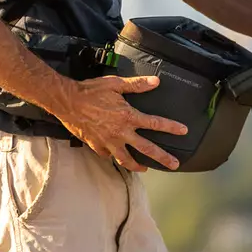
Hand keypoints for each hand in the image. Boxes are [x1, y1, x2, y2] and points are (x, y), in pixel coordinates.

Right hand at [54, 74, 187, 171]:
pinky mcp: (96, 146)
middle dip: (162, 157)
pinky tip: (118, 159)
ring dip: (138, 166)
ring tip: (146, 169)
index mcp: (128, 117)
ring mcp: (108, 142)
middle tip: (174, 165)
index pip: (154, 124)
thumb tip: (155, 82)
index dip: (170, 127)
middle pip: (146, 149)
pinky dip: (115, 159)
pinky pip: (108, 156)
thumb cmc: (91, 91)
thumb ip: (137, 84)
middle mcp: (120, 133)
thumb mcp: (116, 84)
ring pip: (126, 159)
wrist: (67, 102)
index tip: (183, 131)